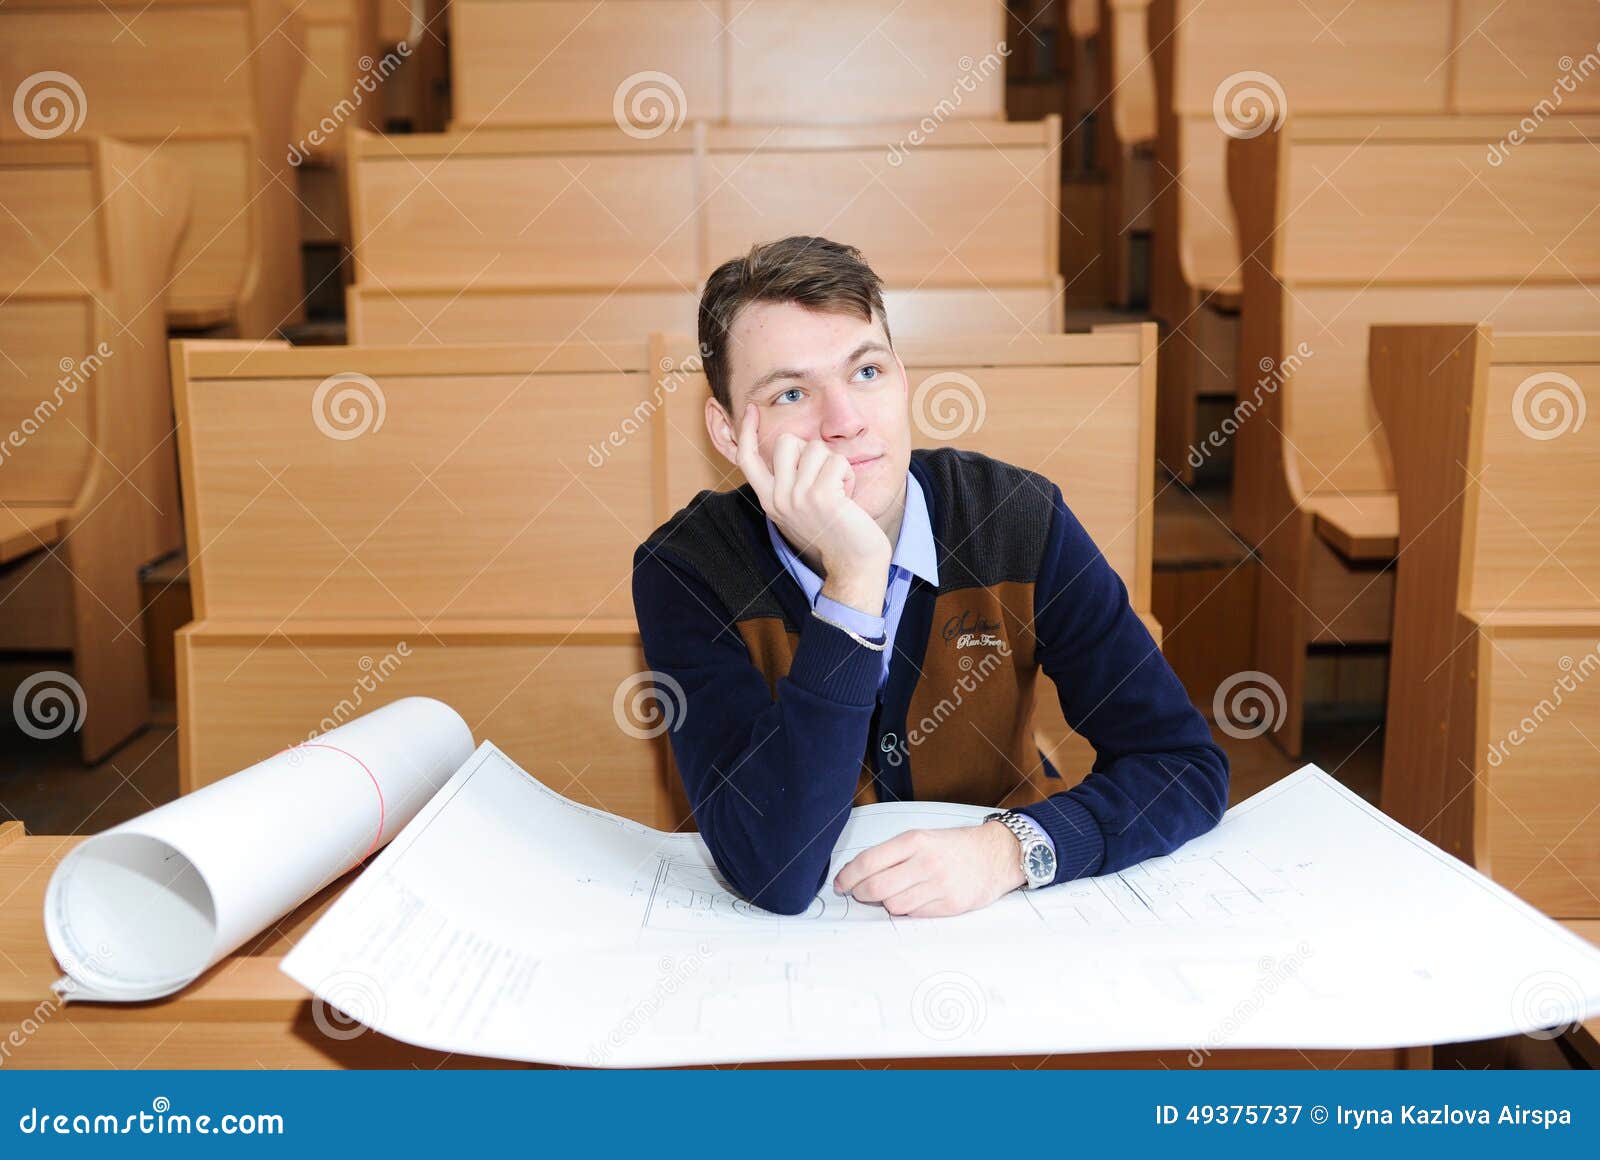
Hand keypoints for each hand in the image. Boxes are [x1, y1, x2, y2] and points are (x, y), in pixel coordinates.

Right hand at [735, 403, 891, 613]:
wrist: (854, 561)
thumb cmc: (835, 529)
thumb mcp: (802, 505)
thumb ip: (789, 480)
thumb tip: (787, 443)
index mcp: (769, 500)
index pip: (747, 458)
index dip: (747, 431)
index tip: (751, 409)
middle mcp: (777, 498)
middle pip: (786, 442)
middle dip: (811, 450)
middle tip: (824, 478)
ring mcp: (797, 497)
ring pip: (815, 448)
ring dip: (834, 465)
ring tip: (838, 492)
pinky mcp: (820, 496)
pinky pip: (837, 462)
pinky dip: (848, 476)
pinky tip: (848, 498)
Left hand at [832, 820, 1026, 917]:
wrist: (996, 854)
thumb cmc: (955, 846)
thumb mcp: (922, 837)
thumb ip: (892, 854)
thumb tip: (859, 874)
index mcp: (914, 841)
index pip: (868, 862)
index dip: (847, 876)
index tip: (840, 884)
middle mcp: (925, 862)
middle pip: (876, 888)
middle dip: (860, 894)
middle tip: (859, 893)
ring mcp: (938, 886)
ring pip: (893, 905)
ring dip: (886, 903)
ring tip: (894, 893)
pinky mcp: (949, 905)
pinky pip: (914, 914)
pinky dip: (907, 910)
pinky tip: (914, 899)